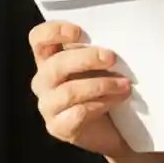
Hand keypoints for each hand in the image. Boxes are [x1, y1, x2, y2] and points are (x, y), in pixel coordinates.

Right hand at [28, 20, 132, 159]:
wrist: (114, 131)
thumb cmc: (106, 89)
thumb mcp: (102, 65)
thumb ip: (98, 50)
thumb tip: (117, 36)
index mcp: (50, 59)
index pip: (38, 38)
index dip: (54, 31)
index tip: (78, 33)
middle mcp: (43, 81)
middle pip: (55, 64)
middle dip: (86, 58)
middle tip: (112, 58)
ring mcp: (48, 106)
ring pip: (69, 91)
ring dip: (101, 85)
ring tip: (125, 85)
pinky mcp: (58, 127)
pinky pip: (78, 113)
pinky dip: (102, 104)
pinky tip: (117, 100)